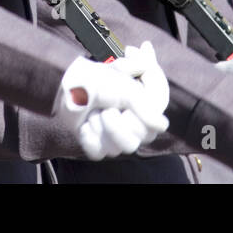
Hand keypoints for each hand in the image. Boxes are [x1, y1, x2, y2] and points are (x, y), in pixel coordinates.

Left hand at [57, 43, 170, 159]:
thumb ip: (148, 108)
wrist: (70, 82)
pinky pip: (97, 152)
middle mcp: (130, 127)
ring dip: (101, 127)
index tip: (125, 103)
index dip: (137, 117)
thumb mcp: (128, 90)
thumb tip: (162, 126)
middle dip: (116, 123)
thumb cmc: (100, 80)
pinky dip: (90, 136)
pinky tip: (86, 123)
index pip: (152, 129)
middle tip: (106, 108)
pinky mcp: (94, 144)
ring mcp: (112, 137)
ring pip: (116, 149)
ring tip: (94, 112)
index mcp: (143, 112)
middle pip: (134, 142)